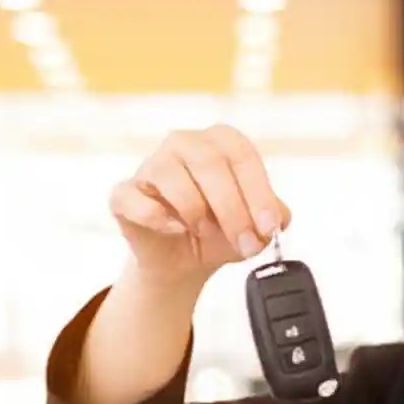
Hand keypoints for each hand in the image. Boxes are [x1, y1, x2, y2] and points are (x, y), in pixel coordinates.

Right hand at [108, 124, 290, 286]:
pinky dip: (157, 217)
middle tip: (245, 242)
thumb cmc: (221, 232)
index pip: (242, 156)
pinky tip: (174, 229)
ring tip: (206, 233)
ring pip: (171, 174)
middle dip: (232, 209)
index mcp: (221, 142)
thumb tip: (279, 217)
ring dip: (196, 211)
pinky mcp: (124, 194)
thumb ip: (273, 216)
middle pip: (210, 163)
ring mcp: (151, 165)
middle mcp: (185, 144)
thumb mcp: (256, 226)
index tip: (269, 227)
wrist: (184, 261)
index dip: (259, 194)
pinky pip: (133, 197)